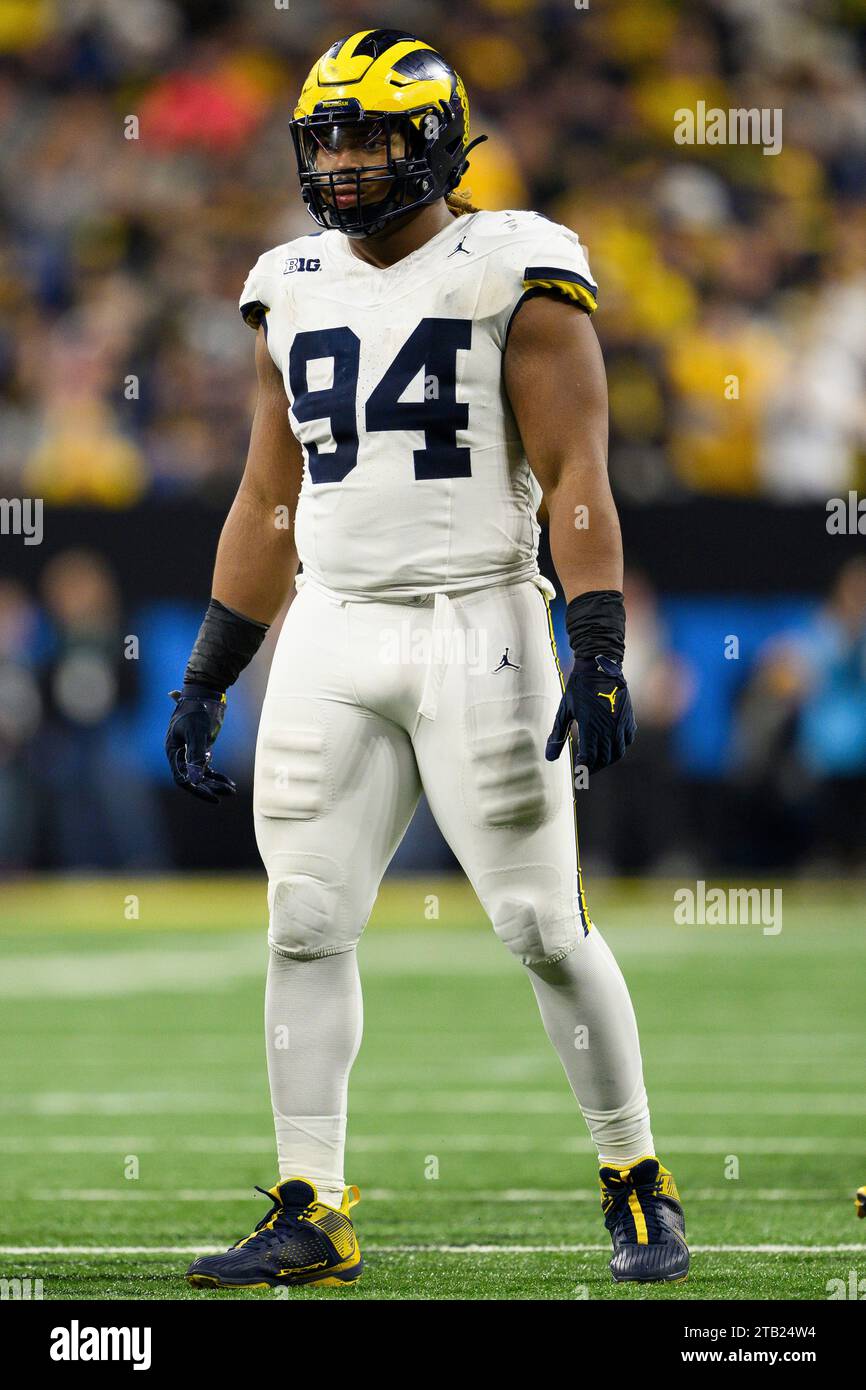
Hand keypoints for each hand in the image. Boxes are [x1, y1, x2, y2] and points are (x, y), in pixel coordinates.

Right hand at [165, 684, 236, 803]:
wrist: (204, 692)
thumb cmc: (198, 710)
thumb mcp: (197, 732)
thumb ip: (196, 755)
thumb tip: (196, 780)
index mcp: (173, 750)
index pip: (182, 778)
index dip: (196, 789)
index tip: (213, 797)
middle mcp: (180, 754)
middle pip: (192, 779)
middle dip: (209, 788)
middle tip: (226, 794)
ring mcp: (190, 752)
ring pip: (202, 774)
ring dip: (216, 783)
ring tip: (232, 790)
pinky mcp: (201, 748)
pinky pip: (208, 767)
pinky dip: (218, 775)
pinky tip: (229, 783)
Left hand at [545, 654, 635, 774]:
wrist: (600, 667)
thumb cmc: (579, 688)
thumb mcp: (564, 710)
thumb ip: (557, 735)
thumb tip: (549, 758)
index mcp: (590, 727)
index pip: (588, 758)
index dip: (583, 769)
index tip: (577, 772)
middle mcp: (608, 728)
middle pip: (603, 759)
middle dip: (593, 767)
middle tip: (584, 769)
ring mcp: (620, 724)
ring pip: (618, 752)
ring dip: (607, 760)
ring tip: (596, 761)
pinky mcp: (628, 718)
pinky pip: (628, 740)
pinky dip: (620, 747)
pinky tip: (610, 746)